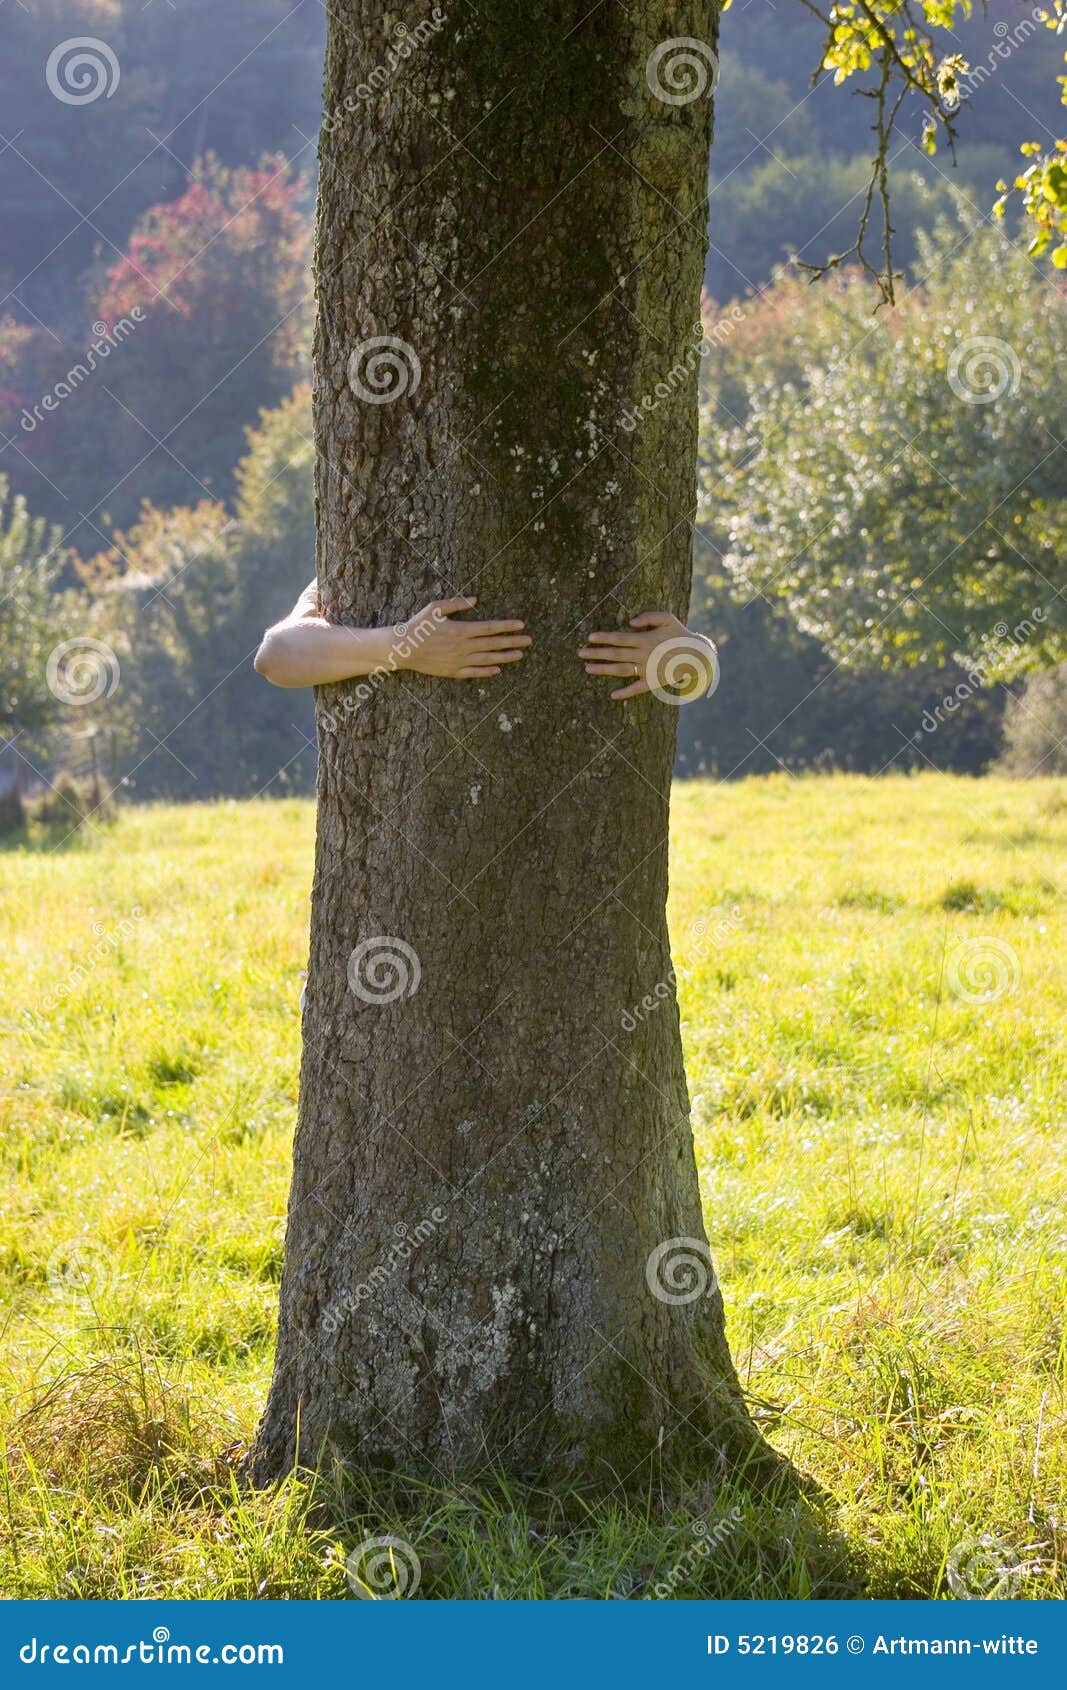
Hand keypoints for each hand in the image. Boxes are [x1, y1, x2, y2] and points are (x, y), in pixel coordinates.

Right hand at [397, 597, 530, 679]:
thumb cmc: (418, 626)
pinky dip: (486, 671)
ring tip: (519, 655)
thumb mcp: (435, 608)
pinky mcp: (452, 671)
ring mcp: (459, 660)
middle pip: (492, 643)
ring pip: (487, 659)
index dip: (506, 626)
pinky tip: (497, 670)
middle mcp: (463, 646)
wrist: (403, 648)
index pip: (489, 627)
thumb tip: (475, 599)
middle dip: (512, 641)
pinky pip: (473, 672)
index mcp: (460, 630)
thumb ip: (456, 603)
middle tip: (529, 640)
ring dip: (505, 657)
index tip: (520, 625)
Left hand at [579, 611, 717, 700]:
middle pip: (616, 654)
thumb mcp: (668, 618)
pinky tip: (613, 696)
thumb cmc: (680, 634)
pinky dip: (625, 693)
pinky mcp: (654, 681)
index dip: (604, 638)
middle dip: (597, 653)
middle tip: (580, 653)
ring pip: (621, 670)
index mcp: (646, 639)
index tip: (590, 638)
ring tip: (587, 669)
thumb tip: (630, 622)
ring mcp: (648, 669)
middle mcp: (644, 655)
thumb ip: (649, 616)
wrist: (698, 655)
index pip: (620, 638)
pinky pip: (637, 689)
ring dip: (604, 670)